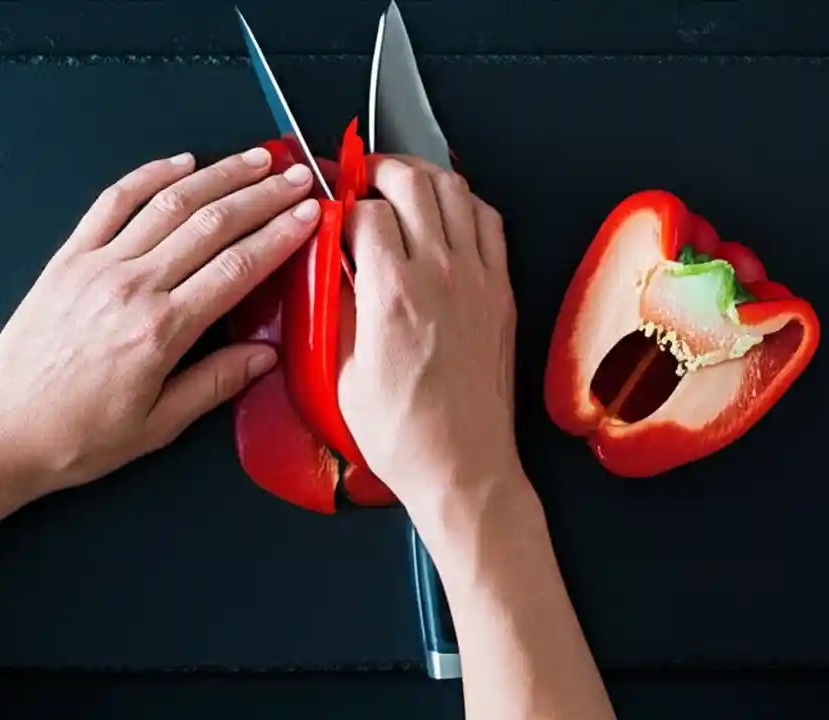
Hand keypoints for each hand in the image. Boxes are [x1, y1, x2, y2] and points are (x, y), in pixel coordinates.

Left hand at [0, 147, 321, 501]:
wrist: (1, 432)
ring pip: (169, 204)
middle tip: (297, 178)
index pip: (237, 267)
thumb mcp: (158, 426)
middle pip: (211, 225)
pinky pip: (113, 203)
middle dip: (262, 196)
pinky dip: (150, 175)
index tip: (311, 214)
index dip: (280, 235)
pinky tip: (182, 162)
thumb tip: (266, 354)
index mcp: (162, 331)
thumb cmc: (78, 438)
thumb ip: (215, 383)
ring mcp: (97, 266)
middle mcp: (132, 287)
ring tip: (257, 159)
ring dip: (219, 175)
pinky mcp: (68, 259)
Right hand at [339, 156, 520, 507]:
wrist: (463, 467)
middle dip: (377, 170)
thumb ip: (334, 308)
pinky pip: (489, 221)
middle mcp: (440, 273)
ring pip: (455, 189)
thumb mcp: (340, 373)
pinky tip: (445, 214)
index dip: (337, 201)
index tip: (326, 207)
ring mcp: (478, 278)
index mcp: (392, 293)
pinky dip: (464, 202)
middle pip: (411, 181)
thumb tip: (328, 267)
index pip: (362, 211)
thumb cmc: (402, 433)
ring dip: (422, 176)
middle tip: (359, 180)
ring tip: (398, 185)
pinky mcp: (501, 292)